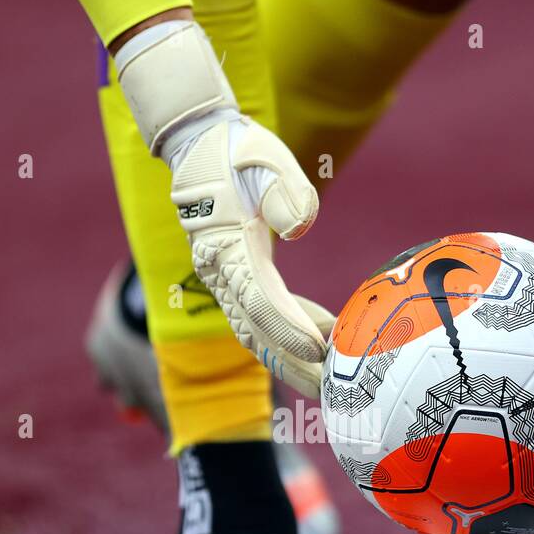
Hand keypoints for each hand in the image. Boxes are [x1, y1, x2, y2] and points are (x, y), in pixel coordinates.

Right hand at [115, 21, 332, 397]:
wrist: (200, 141)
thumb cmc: (237, 148)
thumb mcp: (265, 156)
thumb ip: (285, 189)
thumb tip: (300, 226)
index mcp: (227, 245)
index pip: (259, 299)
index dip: (289, 327)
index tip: (320, 348)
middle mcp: (220, 270)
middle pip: (256, 332)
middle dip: (294, 364)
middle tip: (332, 392)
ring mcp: (223, 277)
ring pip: (255, 332)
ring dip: (291, 358)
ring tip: (331, 379)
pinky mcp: (234, 276)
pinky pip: (260, 315)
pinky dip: (289, 330)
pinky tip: (325, 335)